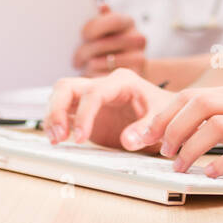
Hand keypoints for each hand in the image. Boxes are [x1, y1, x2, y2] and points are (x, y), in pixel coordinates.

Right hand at [45, 68, 171, 148]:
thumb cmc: (166, 113)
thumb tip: (127, 140)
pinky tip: (57, 139)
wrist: (169, 116)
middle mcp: (103, 86)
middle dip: (57, 109)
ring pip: (61, 96)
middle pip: (67, 87)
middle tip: (59, 135)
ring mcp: (92, 98)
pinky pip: (64, 112)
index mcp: (121, 82)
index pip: (93, 93)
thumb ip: (145, 129)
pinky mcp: (86, 113)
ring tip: (55, 140)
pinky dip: (57, 124)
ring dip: (53, 116)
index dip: (84, 114)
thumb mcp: (162, 119)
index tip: (80, 137)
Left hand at [74, 2, 146, 75]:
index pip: (113, 20)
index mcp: (129, 22)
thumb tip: (102, 5)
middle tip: (75, 59)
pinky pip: (103, 78)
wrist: (133, 67)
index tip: (82, 35)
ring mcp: (138, 58)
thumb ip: (103, 17)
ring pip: (98, 62)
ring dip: (87, 66)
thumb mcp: (109, 28)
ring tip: (84, 66)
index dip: (94, 27)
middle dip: (83, 52)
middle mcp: (137, 39)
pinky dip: (93, 77)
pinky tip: (92, 74)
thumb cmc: (114, 44)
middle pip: (101, 44)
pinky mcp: (133, 76)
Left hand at [123, 84, 222, 185]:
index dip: (164, 115)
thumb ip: (217, 120)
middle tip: (162, 151)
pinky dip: (221, 164)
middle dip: (173, 128)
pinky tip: (210, 174)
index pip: (192, 96)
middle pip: (199, 104)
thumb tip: (175, 131)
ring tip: (181, 165)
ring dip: (191, 148)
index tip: (147, 135)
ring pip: (216, 127)